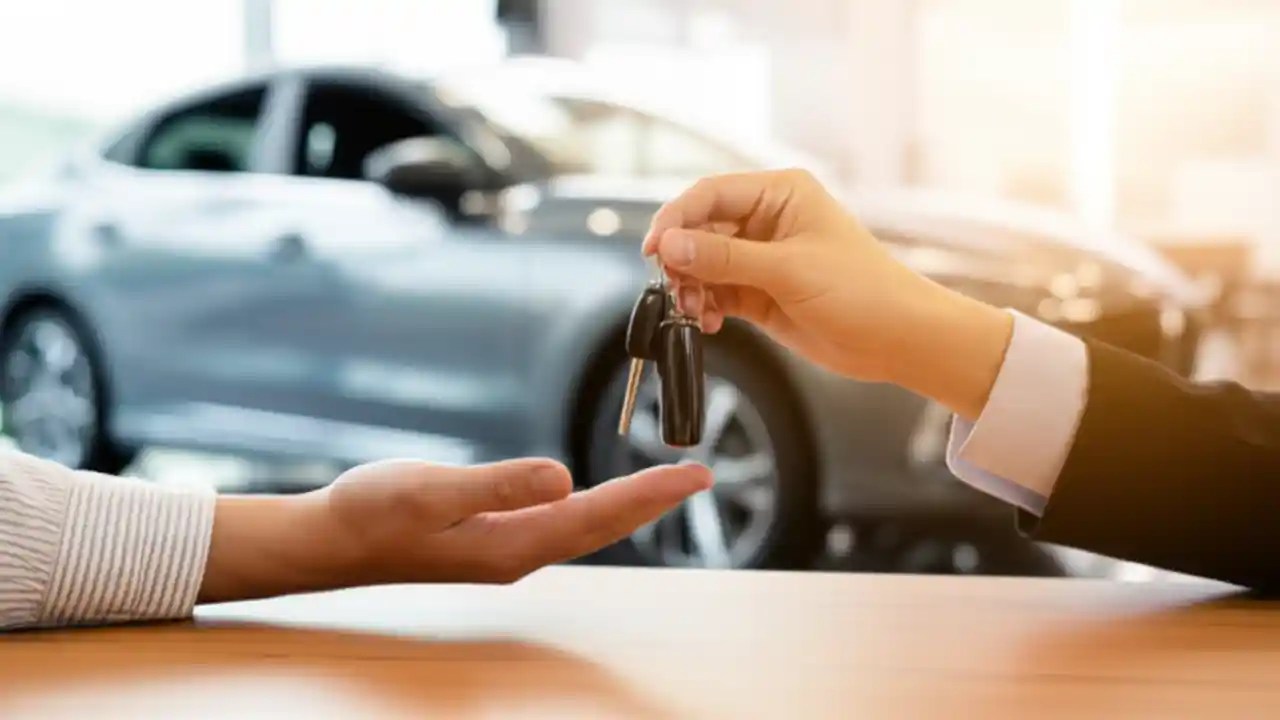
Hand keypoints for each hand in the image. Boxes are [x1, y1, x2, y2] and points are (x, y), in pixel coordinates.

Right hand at [199, 459, 710, 601]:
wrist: (328, 542)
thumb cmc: (370, 514)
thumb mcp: (430, 491)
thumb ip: (497, 485)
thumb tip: (564, 477)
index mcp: (510, 545)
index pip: (598, 515)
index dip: (650, 495)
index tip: (696, 475)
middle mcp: (517, 553)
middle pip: (601, 525)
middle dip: (652, 501)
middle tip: (699, 475)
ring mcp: (504, 549)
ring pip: (583, 527)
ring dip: (627, 506)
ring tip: (665, 484)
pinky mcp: (489, 539)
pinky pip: (559, 524)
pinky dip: (592, 506)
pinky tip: (598, 497)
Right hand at [643, 169, 1011, 418]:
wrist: (898, 339)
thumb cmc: (862, 291)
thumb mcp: (788, 270)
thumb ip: (725, 257)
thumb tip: (671, 245)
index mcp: (780, 193)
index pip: (710, 194)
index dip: (676, 219)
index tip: (655, 249)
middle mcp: (768, 219)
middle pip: (700, 229)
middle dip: (683, 259)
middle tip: (674, 288)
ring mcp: (763, 257)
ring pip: (704, 264)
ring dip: (692, 287)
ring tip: (695, 311)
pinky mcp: (761, 292)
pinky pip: (716, 292)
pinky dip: (706, 307)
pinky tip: (711, 323)